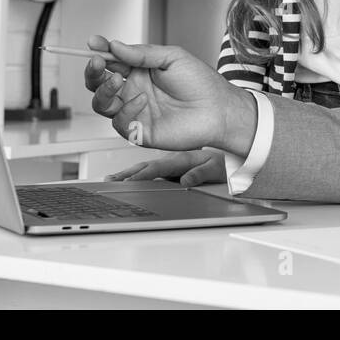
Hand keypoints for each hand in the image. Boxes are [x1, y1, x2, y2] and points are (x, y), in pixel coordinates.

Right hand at [83, 35, 246, 152]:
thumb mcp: (172, 57)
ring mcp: (134, 111)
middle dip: (92, 71)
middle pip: (98, 83)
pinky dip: (126, 109)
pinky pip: (119, 122)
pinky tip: (142, 100)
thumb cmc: (201, 83)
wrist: (218, 110)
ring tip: (117, 79)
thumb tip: (115, 45)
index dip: (100, 51)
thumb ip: (142, 53)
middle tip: (97, 61)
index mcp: (140, 71)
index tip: (93, 43)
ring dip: (103, 90)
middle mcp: (133, 90)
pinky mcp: (139, 130)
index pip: (111, 61)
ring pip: (101, 103)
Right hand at [107, 149, 226, 186]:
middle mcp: (173, 160)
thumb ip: (201, 173)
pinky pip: (150, 171)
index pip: (159, 168)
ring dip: (127, 173)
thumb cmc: (222, 163)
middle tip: (110, 180)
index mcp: (182, 159)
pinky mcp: (169, 169)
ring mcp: (169, 164)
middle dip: (127, 173)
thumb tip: (186, 180)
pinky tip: (126, 179)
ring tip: (111, 179)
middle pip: (146, 166)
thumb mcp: (215, 169)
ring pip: (145, 168)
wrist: (228, 158)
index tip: (129, 181)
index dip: (143, 175)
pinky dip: (135, 174)